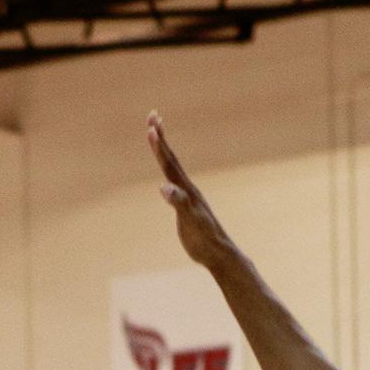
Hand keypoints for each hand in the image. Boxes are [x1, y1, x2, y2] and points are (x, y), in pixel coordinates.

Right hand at [147, 112, 229, 267]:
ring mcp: (187, 196)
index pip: (169, 163)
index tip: (151, 126)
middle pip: (171, 159)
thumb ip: (178, 202)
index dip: (159, 146)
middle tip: (152, 116)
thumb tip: (164, 187)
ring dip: (164, 151)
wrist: (218, 253)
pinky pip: (174, 183)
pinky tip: (166, 175)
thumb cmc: (203, 239)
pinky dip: (168, 172)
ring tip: (157, 134)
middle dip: (161, 138)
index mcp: (185, 190)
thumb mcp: (190, 221)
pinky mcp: (186, 206)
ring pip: (173, 168)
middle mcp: (186, 188)